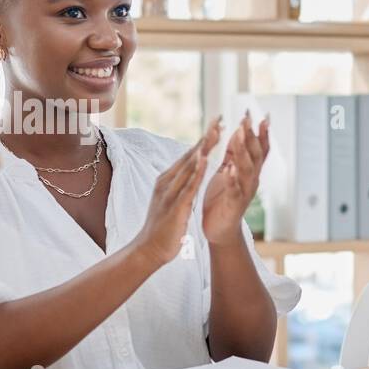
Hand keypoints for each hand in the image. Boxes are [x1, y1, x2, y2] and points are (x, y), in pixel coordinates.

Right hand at [131, 136, 209, 267]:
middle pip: (190, 155)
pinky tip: (206, 160)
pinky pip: (188, 187)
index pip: (189, 156)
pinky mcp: (175, 207)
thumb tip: (189, 174)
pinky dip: (197, 172)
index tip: (217, 124)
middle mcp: (168, 182)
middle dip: (206, 137)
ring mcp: (170, 193)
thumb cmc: (163, 227)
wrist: (148, 250)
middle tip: (220, 119)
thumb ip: (179, 186)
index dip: (204, 139)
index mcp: (168, 180)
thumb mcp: (172, 201)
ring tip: (216, 132)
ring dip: (203, 148)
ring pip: (189, 166)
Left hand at [203, 111, 269, 245]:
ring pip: (247, 169)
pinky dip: (233, 179)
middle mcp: (251, 180)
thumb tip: (239, 132)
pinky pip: (235, 190)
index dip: (262, 133)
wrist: (219, 230)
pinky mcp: (233, 205)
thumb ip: (234, 154)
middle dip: (252, 136)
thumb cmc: (222, 200)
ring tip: (238, 135)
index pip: (260, 149)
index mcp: (249, 172)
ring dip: (243, 151)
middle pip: (256, 155)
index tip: (261, 115)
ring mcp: (244, 193)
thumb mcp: (229, 172)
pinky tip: (229, 169)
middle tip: (247, 119)